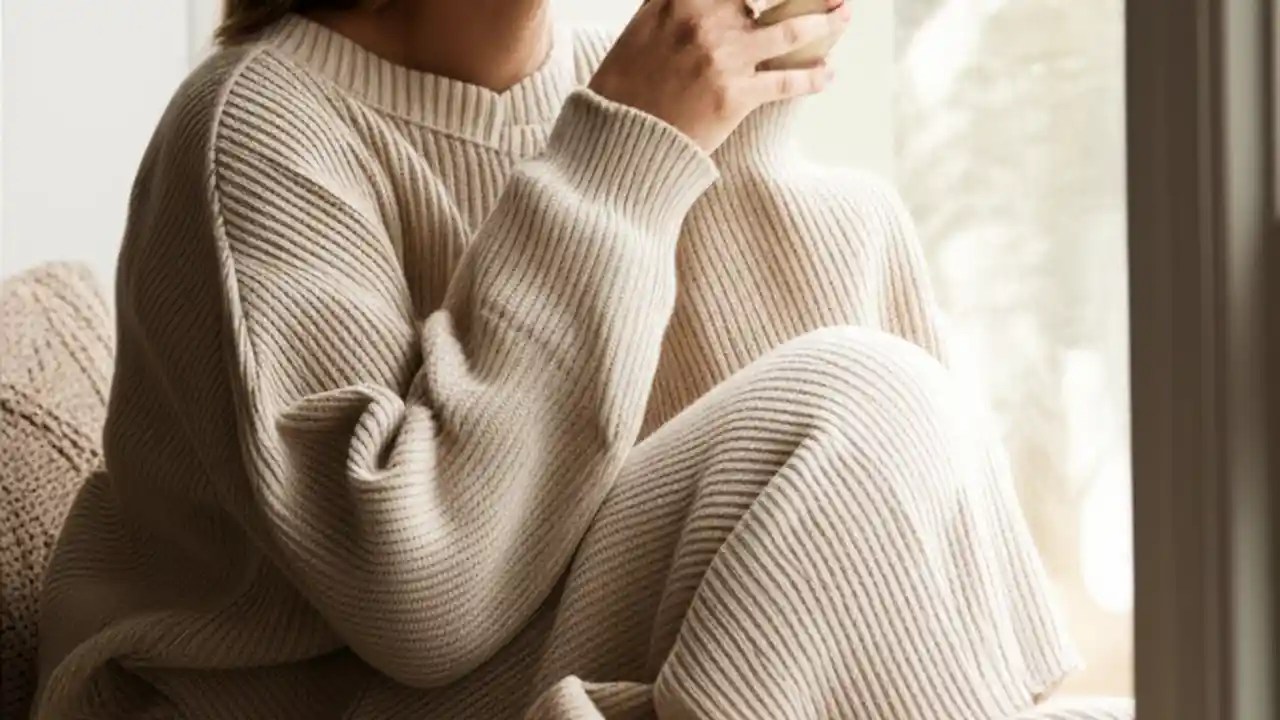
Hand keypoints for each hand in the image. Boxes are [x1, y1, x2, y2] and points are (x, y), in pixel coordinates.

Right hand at [589, 0, 851, 151]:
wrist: (618, 141)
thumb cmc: (625, 86)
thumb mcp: (642, 29)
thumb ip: (675, 4)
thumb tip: (702, 0)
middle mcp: (705, 20)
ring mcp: (724, 57)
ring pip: (792, 29)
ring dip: (826, 22)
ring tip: (843, 15)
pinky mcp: (736, 96)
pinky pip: (789, 81)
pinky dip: (814, 77)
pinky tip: (828, 74)